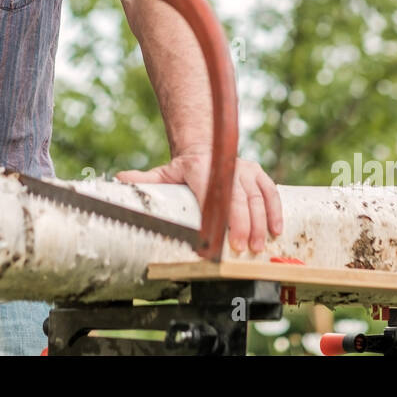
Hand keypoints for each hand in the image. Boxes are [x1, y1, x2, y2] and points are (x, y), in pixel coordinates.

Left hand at [115, 152, 282, 253]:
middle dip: (244, 225)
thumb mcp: (164, 173)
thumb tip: (120, 179)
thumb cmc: (183, 169)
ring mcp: (244, 170)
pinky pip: (270, 192)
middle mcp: (226, 168)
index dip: (219, 214)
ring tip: (259, 246)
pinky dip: (275, 211)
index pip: (212, 193)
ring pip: (257, 197)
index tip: (221, 237)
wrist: (205, 147)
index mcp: (201, 170)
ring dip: (261, 223)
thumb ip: (145, 180)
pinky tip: (277, 230)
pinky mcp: (257, 173)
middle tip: (243, 249)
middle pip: (238, 198)